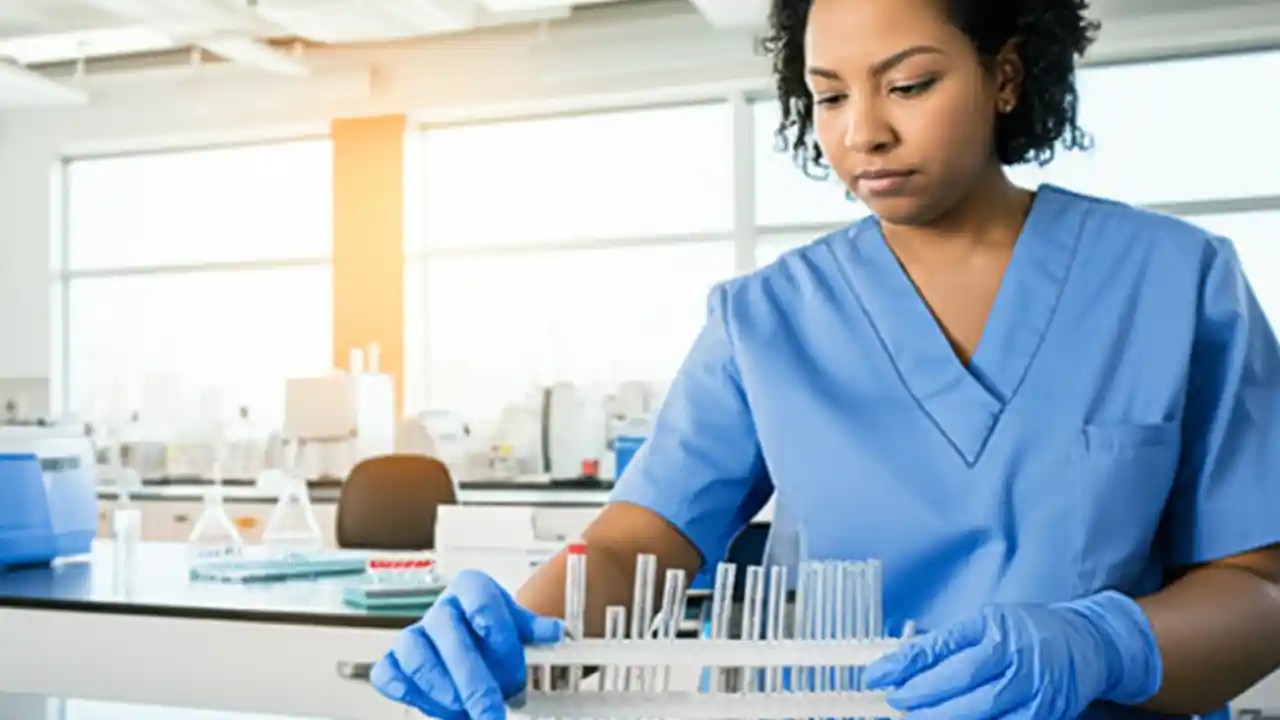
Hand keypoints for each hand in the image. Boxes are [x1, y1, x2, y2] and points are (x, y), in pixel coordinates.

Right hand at [371, 570, 562, 719]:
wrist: (474, 639)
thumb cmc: (495, 634)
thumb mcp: (520, 627)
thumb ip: (535, 630)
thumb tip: (555, 632)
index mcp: (472, 589)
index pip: (482, 603)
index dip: (499, 637)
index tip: (515, 671)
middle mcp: (441, 609)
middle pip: (450, 635)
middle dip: (472, 681)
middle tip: (491, 712)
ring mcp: (415, 634)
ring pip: (416, 655)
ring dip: (442, 690)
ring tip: (466, 714)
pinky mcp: (394, 659)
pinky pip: (388, 673)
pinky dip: (405, 691)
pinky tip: (433, 706)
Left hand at [864, 591, 1161, 718]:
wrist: (1084, 645)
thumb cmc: (1025, 631)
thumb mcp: (984, 623)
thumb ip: (946, 643)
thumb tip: (901, 662)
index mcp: (995, 628)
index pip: (942, 648)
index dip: (905, 664)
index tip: (876, 675)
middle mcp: (1016, 657)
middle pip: (961, 683)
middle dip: (922, 698)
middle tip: (896, 703)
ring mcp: (1033, 690)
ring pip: (982, 712)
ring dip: (943, 718)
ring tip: (916, 719)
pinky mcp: (1045, 715)